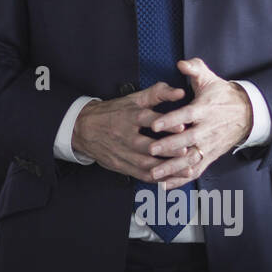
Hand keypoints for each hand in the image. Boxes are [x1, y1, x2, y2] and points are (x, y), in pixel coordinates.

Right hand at [72, 82, 202, 183]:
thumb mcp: (133, 99)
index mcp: (129, 116)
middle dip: (170, 151)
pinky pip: (140, 174)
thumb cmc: (113, 111)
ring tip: (187, 169)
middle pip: (149, 146)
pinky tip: (171, 179)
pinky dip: (156, 179)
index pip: (148, 120)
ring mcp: (122, 153)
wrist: (83, 128)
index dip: (166, 125)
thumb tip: (180, 92)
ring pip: (147, 164)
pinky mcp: (120, 165)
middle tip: (189, 153)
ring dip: (167, 168)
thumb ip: (158, 93)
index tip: (183, 128)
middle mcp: (125, 136)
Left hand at [144, 57, 252, 186]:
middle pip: (188, 140)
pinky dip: (181, 180)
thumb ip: (195, 69)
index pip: (186, 116)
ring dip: (172, 168)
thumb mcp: (210, 78)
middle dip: (169, 147)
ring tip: (154, 174)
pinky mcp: (210, 157)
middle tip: (150, 150)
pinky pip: (195, 171)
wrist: (247, 114)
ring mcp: (209, 146)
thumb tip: (182, 64)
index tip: (155, 124)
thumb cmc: (222, 95)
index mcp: (205, 110)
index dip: (171, 120)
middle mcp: (207, 130)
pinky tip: (165, 185)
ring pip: (190, 160)